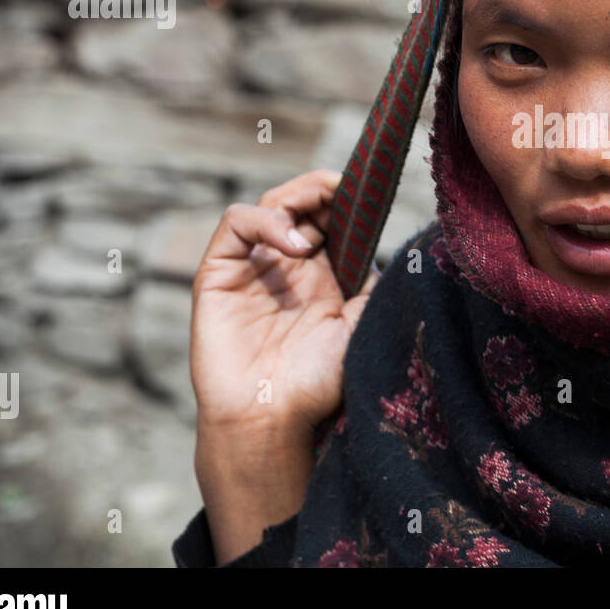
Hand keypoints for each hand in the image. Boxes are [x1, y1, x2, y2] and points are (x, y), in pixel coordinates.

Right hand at [189, 168, 379, 441]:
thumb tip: (389, 251)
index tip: (373, 192)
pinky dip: (267, 221)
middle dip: (326, 188)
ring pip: (271, 203)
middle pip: (303, 202)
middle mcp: (287, 264)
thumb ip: (371, 285)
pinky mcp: (220, 272)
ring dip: (299, 196)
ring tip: (324, 215)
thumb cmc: (316, 383)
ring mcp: (253, 265)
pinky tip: (297, 244)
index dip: (350, 199)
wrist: (270, 420)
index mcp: (322, 273)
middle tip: (349, 190)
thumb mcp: (359, 325)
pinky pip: (237, 224)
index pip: (333, 217)